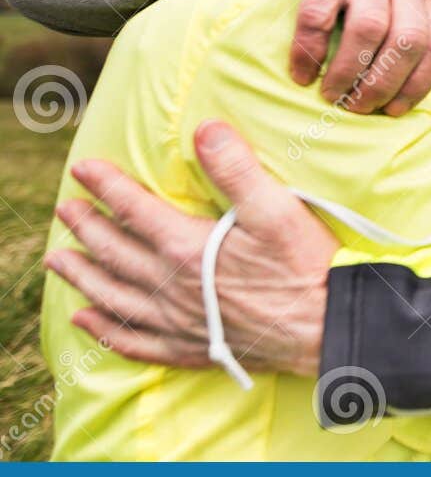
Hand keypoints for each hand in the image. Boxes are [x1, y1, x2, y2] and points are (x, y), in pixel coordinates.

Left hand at [45, 121, 333, 376]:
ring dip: (81, 276)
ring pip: (113, 296)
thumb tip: (205, 129)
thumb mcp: (278, 208)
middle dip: (86, 228)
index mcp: (187, 248)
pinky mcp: (189, 347)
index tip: (82, 168)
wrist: (326, 327)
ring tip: (57, 260)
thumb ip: (236, 169)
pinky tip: (87, 321)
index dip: (106, 186)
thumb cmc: (305, 266)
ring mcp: (176, 321)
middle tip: (64, 209)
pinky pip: (133, 342)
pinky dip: (105, 331)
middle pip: (114, 252)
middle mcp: (170, 287)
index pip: (134, 209)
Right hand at [290, 0, 430, 116]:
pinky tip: (302, 75)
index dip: (418, 84)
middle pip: (406, 40)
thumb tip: (410, 86)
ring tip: (334, 96)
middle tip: (360, 107)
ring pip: (368, 30)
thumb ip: (416, 21)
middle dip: (383, 84)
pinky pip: (317, 18)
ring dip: (349, 73)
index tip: (395, 110)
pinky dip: (308, 53)